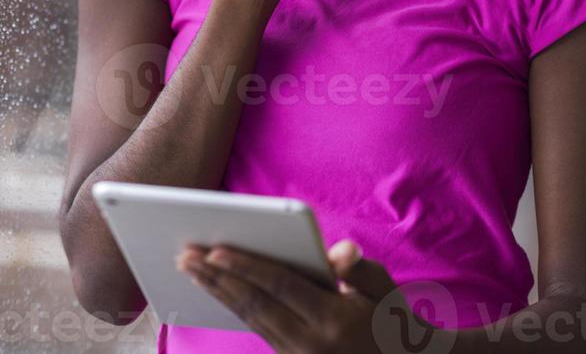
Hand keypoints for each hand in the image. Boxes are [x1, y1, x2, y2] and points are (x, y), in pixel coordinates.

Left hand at [175, 238, 441, 352]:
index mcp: (332, 319)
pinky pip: (257, 330)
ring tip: (190, 269)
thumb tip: (336, 253)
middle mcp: (309, 343)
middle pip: (253, 304)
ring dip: (217, 292)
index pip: (280, 286)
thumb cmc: (391, 320)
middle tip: (185, 255)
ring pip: (249, 319)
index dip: (245, 266)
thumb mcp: (382, 287)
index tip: (215, 249)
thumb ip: (356, 268)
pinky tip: (216, 290)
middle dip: (216, 278)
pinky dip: (234, 307)